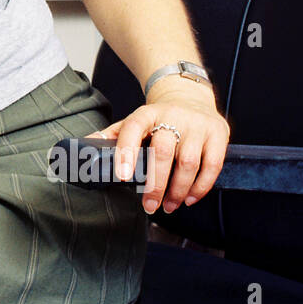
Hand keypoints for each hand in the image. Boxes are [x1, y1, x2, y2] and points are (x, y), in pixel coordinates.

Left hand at [87, 82, 229, 215]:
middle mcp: (173, 116)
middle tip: (149, 205)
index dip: (126, 152)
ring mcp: (197, 125)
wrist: (190, 98)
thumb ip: (114, 135)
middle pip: (163, 152)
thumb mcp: (135, 121)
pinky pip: (212, 165)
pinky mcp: (218, 134)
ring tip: (168, 206)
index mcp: (147, 113)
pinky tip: (189, 199)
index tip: (121, 176)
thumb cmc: (158, 118)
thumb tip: (84, 146)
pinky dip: (201, 187)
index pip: (133, 129)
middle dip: (156, 184)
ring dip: (178, 191)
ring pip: (189, 163)